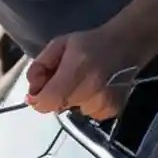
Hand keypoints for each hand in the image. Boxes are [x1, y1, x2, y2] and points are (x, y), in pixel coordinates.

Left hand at [26, 26, 147, 120]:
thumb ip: (40, 67)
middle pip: (58, 106)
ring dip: (72, 100)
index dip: (38, 99)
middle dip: (54, 96)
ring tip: (82, 82)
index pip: (49, 99)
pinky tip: (94, 89)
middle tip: (64, 79)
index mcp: (77, 68)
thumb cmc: (89, 43)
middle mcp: (92, 89)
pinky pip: (89, 114)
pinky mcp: (112, 110)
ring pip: (73, 111)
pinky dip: (86, 105)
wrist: (126, 45)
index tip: (37, 91)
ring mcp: (104, 102)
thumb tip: (31, 92)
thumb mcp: (59, 45)